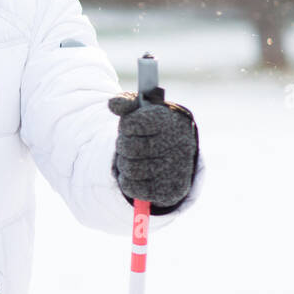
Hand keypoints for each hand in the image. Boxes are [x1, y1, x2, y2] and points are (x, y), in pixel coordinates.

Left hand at [108, 91, 198, 208]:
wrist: (174, 151)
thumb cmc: (151, 127)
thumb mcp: (141, 109)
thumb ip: (126, 102)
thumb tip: (113, 104)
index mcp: (172, 121)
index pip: (132, 124)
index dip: (127, 126)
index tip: (133, 125)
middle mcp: (180, 145)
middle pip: (129, 148)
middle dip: (123, 145)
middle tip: (131, 144)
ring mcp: (178, 169)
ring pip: (130, 169)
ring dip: (125, 164)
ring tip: (135, 158)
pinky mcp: (172, 191)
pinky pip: (133, 188)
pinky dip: (128, 182)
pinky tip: (138, 174)